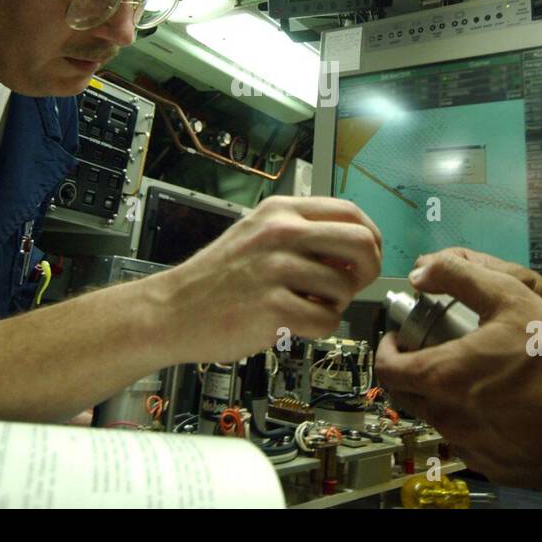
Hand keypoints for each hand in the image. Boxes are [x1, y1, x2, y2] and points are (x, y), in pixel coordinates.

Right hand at [158, 196, 382, 362]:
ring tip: (304, 307)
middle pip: (361, 244)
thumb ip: (302, 234)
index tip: (366, 257)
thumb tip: (355, 250)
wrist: (172, 311)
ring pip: (344, 289)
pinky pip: (325, 321)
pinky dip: (316, 329)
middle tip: (351, 286)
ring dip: (333, 305)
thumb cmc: (217, 279)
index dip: (370, 238)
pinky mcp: (273, 308)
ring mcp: (276, 270)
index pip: (350, 212)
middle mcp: (280, 234)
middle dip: (367, 270)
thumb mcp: (257, 235)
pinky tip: (291, 324)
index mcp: (280, 212)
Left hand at [378, 250, 541, 490]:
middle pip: (410, 400)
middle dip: (412, 375)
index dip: (385, 351)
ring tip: (475, 379)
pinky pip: (476, 448)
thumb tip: (423, 269)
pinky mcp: (506, 470)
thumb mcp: (511, 294)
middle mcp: (454, 420)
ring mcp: (479, 450)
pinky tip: (505, 409)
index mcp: (446, 377)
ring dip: (446, 402)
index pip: (389, 370)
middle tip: (432, 356)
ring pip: (443, 425)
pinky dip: (478, 428)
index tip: (396, 342)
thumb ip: (459, 276)